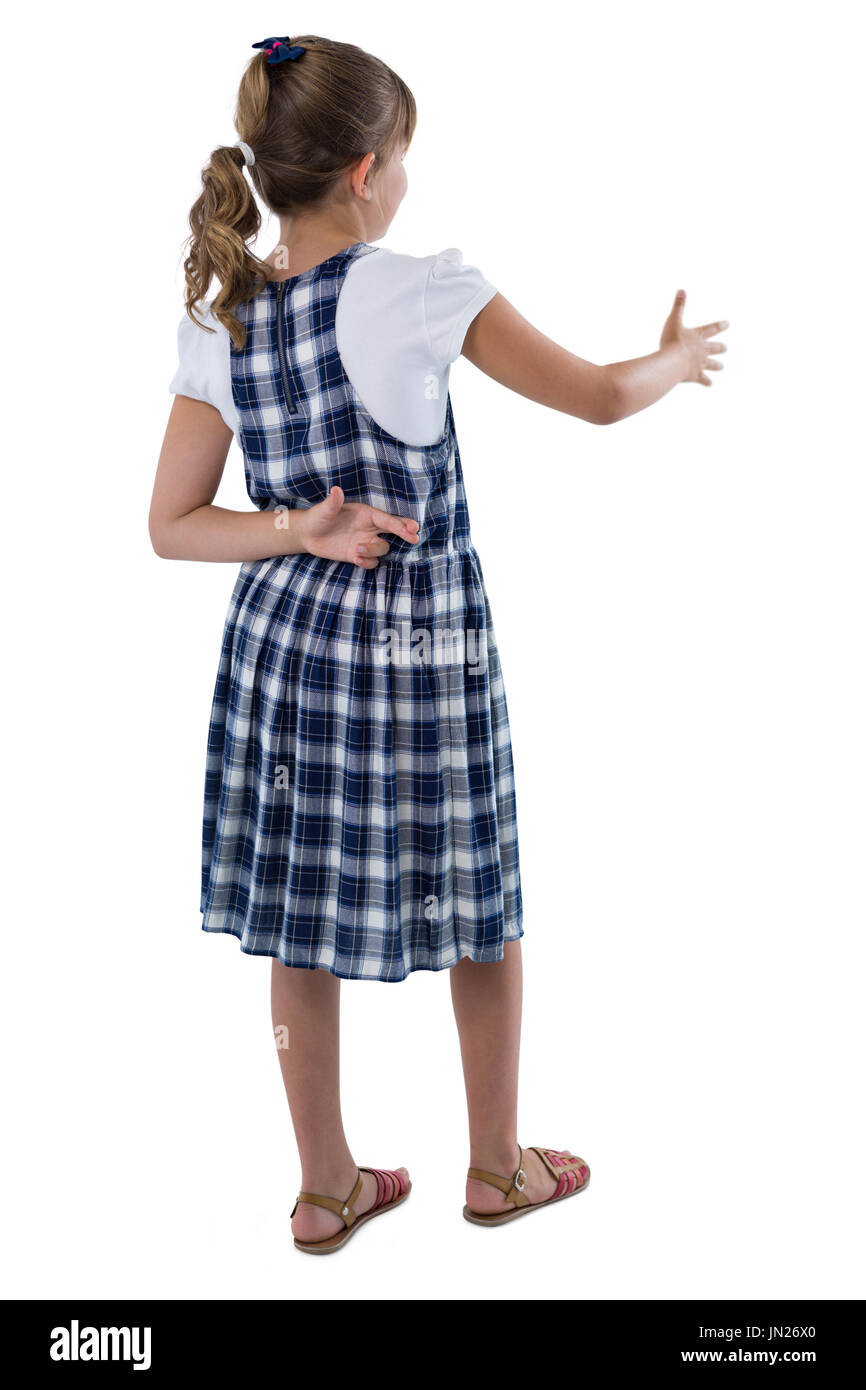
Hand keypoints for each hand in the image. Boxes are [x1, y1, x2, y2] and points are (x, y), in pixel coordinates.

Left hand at [297, 485, 419, 568]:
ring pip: (381, 548)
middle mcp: (368, 528)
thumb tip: (336, 490)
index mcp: (365, 514)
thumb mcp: (324, 510)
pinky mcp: (358, 555)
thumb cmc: (317, 517)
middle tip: (414, 539)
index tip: (413, 529)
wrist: (307, 535)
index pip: (387, 519)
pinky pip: (371, 562)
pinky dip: (367, 562)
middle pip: (393, 532)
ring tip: (356, 551)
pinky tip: (355, 559)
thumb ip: (333, 502)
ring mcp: (364, 542)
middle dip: (405, 534)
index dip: (401, 524)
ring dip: (373, 551)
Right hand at [661, 290, 728, 385]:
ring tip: (721, 367)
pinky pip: (702, 379)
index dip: (720, 326)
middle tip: (726, 348)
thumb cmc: (671, 341)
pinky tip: (710, 384)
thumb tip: (682, 290)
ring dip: (717, 365)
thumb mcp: (673, 320)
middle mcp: (702, 350)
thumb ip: (678, 306)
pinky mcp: (694, 376)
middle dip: (720, 348)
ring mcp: (699, 364)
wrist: (672, 362)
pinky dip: (706, 381)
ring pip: (711, 364)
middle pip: (714, 348)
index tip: (728, 324)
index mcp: (698, 336)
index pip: (712, 329)